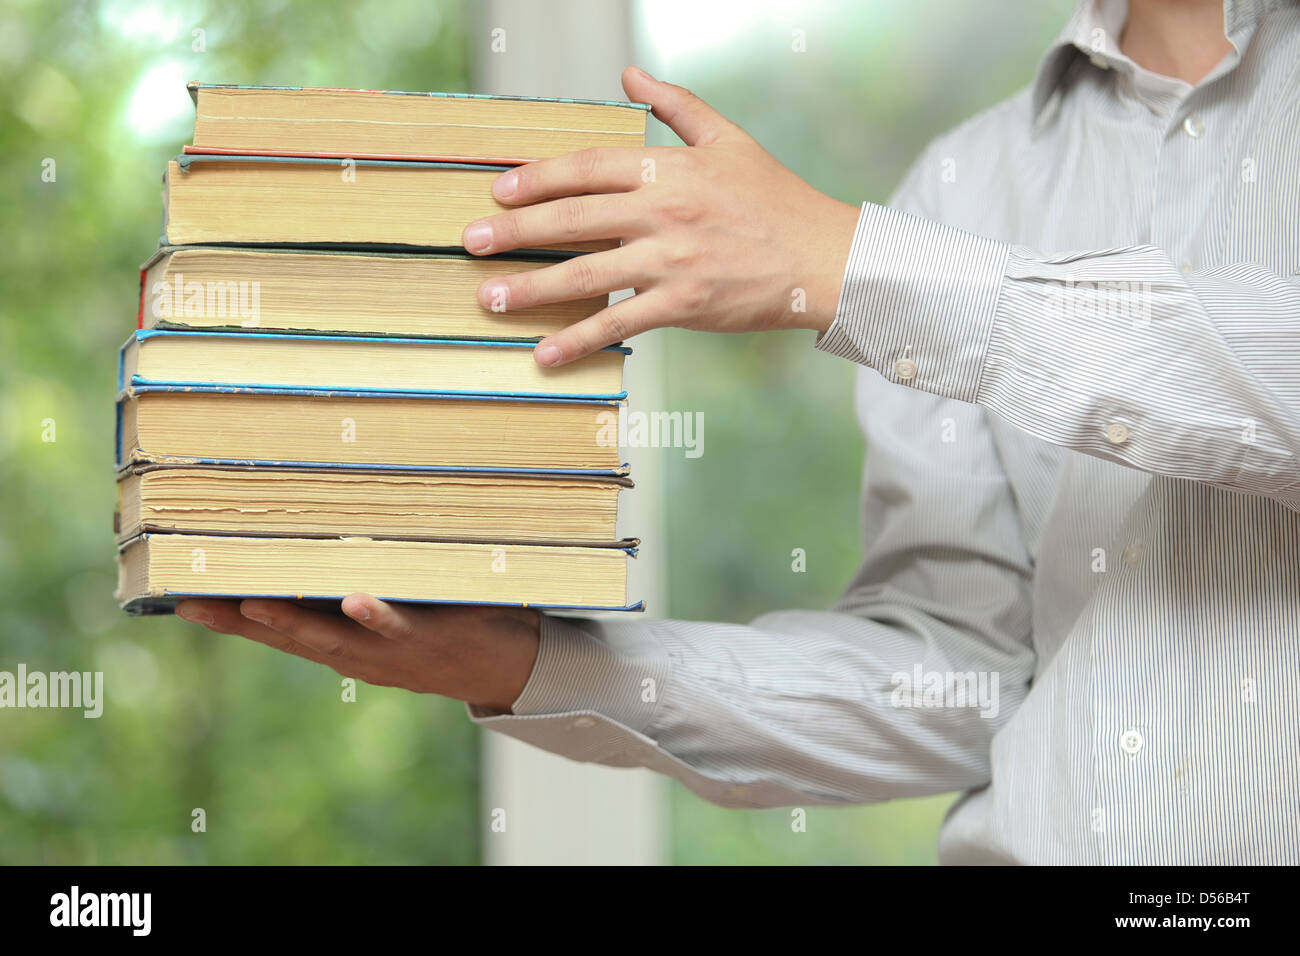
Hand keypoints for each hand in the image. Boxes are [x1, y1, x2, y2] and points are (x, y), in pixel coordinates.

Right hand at [175, 596, 540, 711]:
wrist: (509, 667)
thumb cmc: (446, 625)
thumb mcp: (393, 610)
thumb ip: (357, 578)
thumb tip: (319, 531)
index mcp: (344, 645)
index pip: (277, 632)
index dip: (229, 618)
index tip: (179, 600)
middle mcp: (358, 654)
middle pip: (290, 638)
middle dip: (240, 621)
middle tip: (191, 602)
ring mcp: (391, 649)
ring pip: (333, 638)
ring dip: (293, 623)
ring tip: (253, 602)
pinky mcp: (430, 637)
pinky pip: (400, 626)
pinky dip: (375, 616)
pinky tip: (354, 599)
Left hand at [463, 65, 860, 366]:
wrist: (822, 258)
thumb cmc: (776, 199)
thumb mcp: (729, 139)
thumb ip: (676, 107)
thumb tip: (630, 76)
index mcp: (670, 169)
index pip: (588, 168)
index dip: (538, 178)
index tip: (499, 190)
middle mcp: (664, 212)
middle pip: (573, 218)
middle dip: (515, 231)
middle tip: (472, 243)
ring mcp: (671, 261)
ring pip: (586, 273)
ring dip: (531, 287)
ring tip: (489, 297)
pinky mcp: (683, 306)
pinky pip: (620, 324)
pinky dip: (579, 340)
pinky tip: (545, 354)